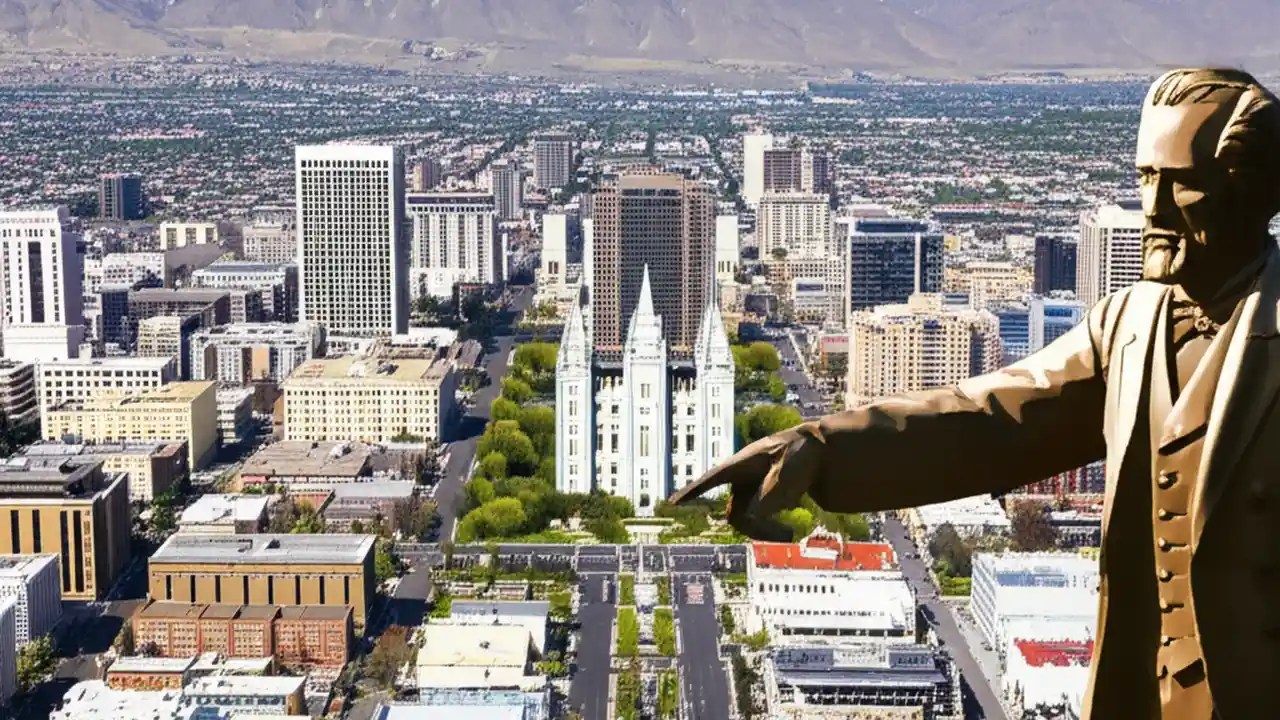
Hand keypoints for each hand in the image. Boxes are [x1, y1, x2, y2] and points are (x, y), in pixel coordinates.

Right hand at [668, 424, 821, 540]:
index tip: (673, 502)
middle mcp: (741, 479)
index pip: (712, 479)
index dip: (692, 491)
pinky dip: (771, 526)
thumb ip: (769, 494)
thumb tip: (748, 516)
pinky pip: (757, 519)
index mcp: (742, 464)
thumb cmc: (801, 455)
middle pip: (734, 512)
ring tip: (791, 534)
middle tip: (787, 535)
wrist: (821, 452)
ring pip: (745, 519)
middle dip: (755, 528)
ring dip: (764, 531)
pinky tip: (791, 526)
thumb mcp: (787, 474)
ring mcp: (750, 489)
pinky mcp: (761, 498)